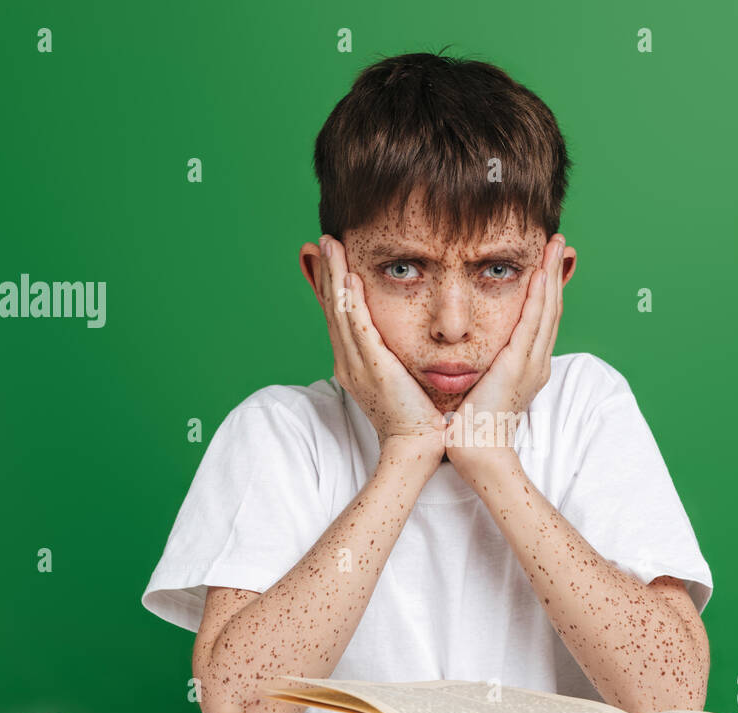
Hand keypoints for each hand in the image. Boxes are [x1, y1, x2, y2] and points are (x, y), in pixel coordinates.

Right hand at [316, 235, 447, 458]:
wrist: (415, 447)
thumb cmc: (415, 418)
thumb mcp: (397, 382)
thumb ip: (391, 360)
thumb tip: (394, 345)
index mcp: (353, 365)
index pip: (339, 316)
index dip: (332, 285)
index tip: (329, 257)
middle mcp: (348, 362)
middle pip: (333, 308)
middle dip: (327, 272)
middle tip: (323, 240)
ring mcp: (357, 364)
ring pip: (340, 310)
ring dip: (334, 275)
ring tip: (330, 245)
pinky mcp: (374, 367)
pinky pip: (358, 326)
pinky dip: (351, 299)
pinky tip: (348, 277)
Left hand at [445, 234, 566, 475]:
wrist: (478, 449)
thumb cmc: (472, 426)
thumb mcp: (483, 387)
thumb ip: (485, 367)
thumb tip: (479, 355)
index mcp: (528, 368)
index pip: (541, 320)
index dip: (548, 290)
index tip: (548, 265)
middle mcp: (537, 362)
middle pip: (551, 309)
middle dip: (555, 274)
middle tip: (560, 244)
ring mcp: (532, 362)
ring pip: (547, 309)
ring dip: (551, 274)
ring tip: (555, 246)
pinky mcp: (519, 363)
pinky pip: (533, 321)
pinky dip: (539, 295)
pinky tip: (540, 272)